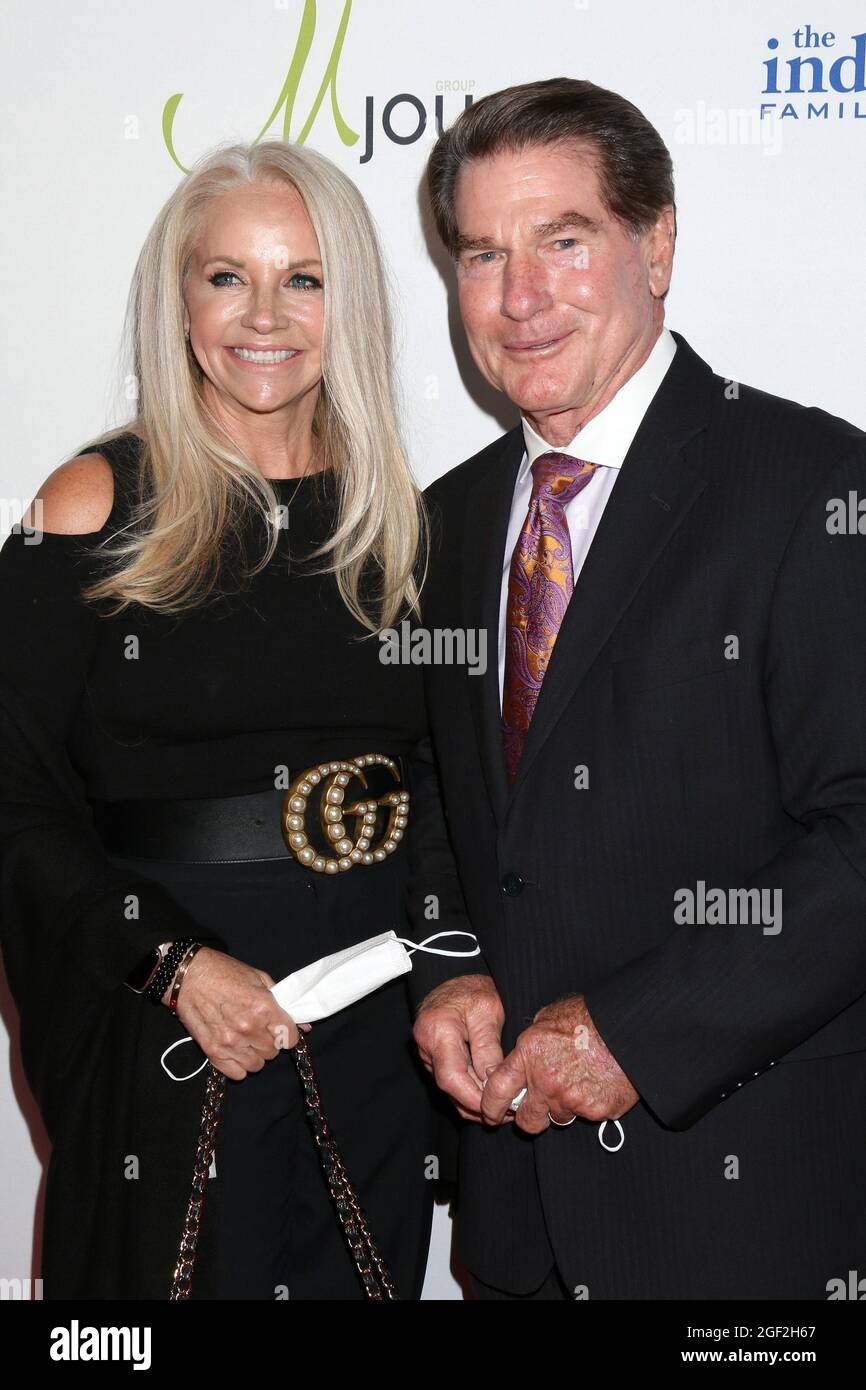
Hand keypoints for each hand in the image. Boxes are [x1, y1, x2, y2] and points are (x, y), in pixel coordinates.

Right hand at [167, 946, 309, 1081]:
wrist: (187, 975)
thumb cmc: (224, 972)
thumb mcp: (259, 978)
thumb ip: (283, 1002)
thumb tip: (304, 1025)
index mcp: (263, 1007)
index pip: (290, 1037)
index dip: (288, 1034)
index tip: (282, 1029)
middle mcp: (248, 1028)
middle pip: (274, 1052)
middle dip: (270, 1041)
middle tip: (260, 1029)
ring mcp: (230, 1043)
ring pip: (257, 1065)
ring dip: (255, 1054)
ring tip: (246, 1039)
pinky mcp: (213, 1052)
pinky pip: (237, 1074)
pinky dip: (238, 1065)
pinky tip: (235, 1050)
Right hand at [413, 974, 504, 1120]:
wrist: (455, 976)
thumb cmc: (472, 989)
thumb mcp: (487, 1011)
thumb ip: (488, 1047)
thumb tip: (493, 1081)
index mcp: (437, 1031)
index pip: (451, 1077)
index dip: (472, 1097)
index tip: (495, 1108)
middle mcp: (426, 1046)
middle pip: (449, 1087)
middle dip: (476, 1104)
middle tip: (506, 1113)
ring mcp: (427, 1053)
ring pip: (449, 1088)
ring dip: (473, 1101)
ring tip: (502, 1108)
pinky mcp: (433, 1057)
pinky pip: (450, 1080)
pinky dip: (468, 1090)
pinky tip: (488, 1095)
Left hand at [480, 994, 638, 1132]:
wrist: (626, 1026)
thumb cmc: (588, 1016)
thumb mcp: (548, 1018)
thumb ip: (530, 1043)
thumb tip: (522, 1055)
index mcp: (529, 1057)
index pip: (497, 1091)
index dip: (490, 1106)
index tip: (490, 1112)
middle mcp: (546, 1083)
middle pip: (527, 1121)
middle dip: (529, 1117)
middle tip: (536, 1107)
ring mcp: (572, 1101)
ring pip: (559, 1118)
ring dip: (563, 1106)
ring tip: (577, 1082)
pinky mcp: (597, 1111)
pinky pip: (587, 1115)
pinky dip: (590, 1104)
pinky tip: (597, 1083)